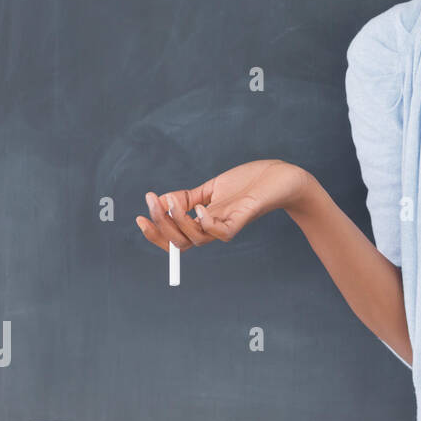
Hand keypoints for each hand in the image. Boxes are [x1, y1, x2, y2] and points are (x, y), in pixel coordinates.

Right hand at [135, 159, 307, 250]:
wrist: (281, 177)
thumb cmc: (248, 183)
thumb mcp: (212, 188)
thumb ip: (188, 196)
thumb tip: (160, 200)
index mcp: (203, 223)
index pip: (174, 240)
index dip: (154, 234)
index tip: (139, 217)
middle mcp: (213, 228)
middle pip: (179, 243)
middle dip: (160, 226)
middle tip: (152, 204)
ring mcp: (228, 225)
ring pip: (195, 240)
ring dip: (178, 222)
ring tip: (172, 202)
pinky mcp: (243, 219)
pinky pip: (221, 233)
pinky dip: (206, 223)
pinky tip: (199, 207)